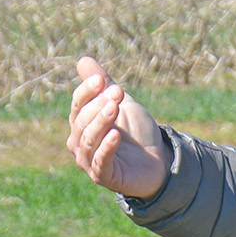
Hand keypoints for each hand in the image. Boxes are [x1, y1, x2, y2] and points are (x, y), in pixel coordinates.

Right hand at [67, 56, 167, 199]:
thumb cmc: (136, 132)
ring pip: (88, 139)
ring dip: (101, 122)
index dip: (87, 90)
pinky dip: (106, 148)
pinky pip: (100, 162)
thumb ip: (103, 84)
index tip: (101, 79)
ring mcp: (88, 161)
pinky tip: (115, 135)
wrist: (158, 160)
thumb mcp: (122, 103)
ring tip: (114, 108)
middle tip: (117, 93)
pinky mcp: (103, 176)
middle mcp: (79, 142)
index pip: (77, 103)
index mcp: (81, 123)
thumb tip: (83, 60)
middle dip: (98, 105)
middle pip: (82, 120)